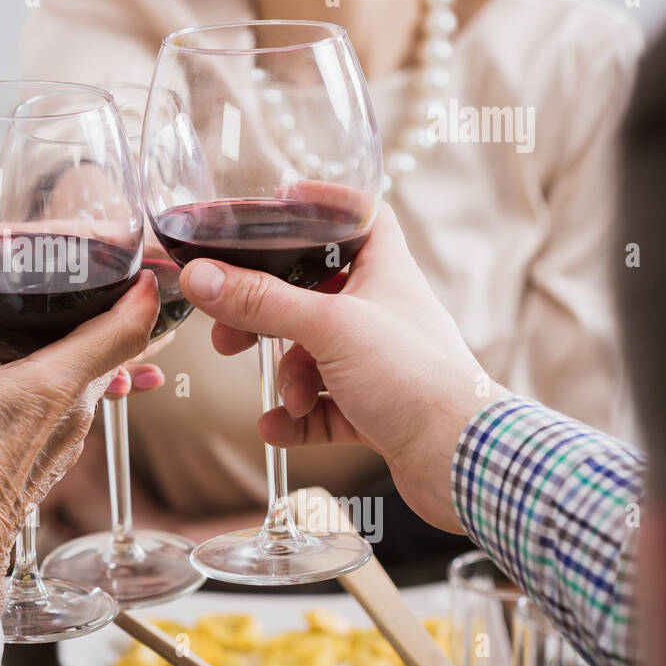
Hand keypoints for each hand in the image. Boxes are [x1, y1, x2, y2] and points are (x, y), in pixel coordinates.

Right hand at [0, 263, 158, 600]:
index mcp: (62, 382)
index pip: (130, 329)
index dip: (143, 293)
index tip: (141, 267)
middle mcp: (78, 406)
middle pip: (115, 348)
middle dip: (109, 309)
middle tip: (92, 275)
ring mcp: (70, 432)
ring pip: (93, 375)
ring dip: (82, 343)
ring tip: (53, 311)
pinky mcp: (53, 449)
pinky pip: (71, 400)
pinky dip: (60, 374)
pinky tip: (22, 366)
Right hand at [178, 204, 499, 532]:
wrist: (465, 461)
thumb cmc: (415, 378)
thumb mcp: (327, 328)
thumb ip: (260, 302)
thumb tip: (200, 275)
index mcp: (385, 271)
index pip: (358, 216)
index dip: (320, 204)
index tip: (277, 206)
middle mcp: (383, 311)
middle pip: (313, 293)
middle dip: (267, 313)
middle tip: (230, 328)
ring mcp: (380, 364)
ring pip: (314, 355)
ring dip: (289, 378)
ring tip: (290, 399)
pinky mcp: (376, 410)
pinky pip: (322, 408)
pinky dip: (296, 418)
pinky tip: (277, 428)